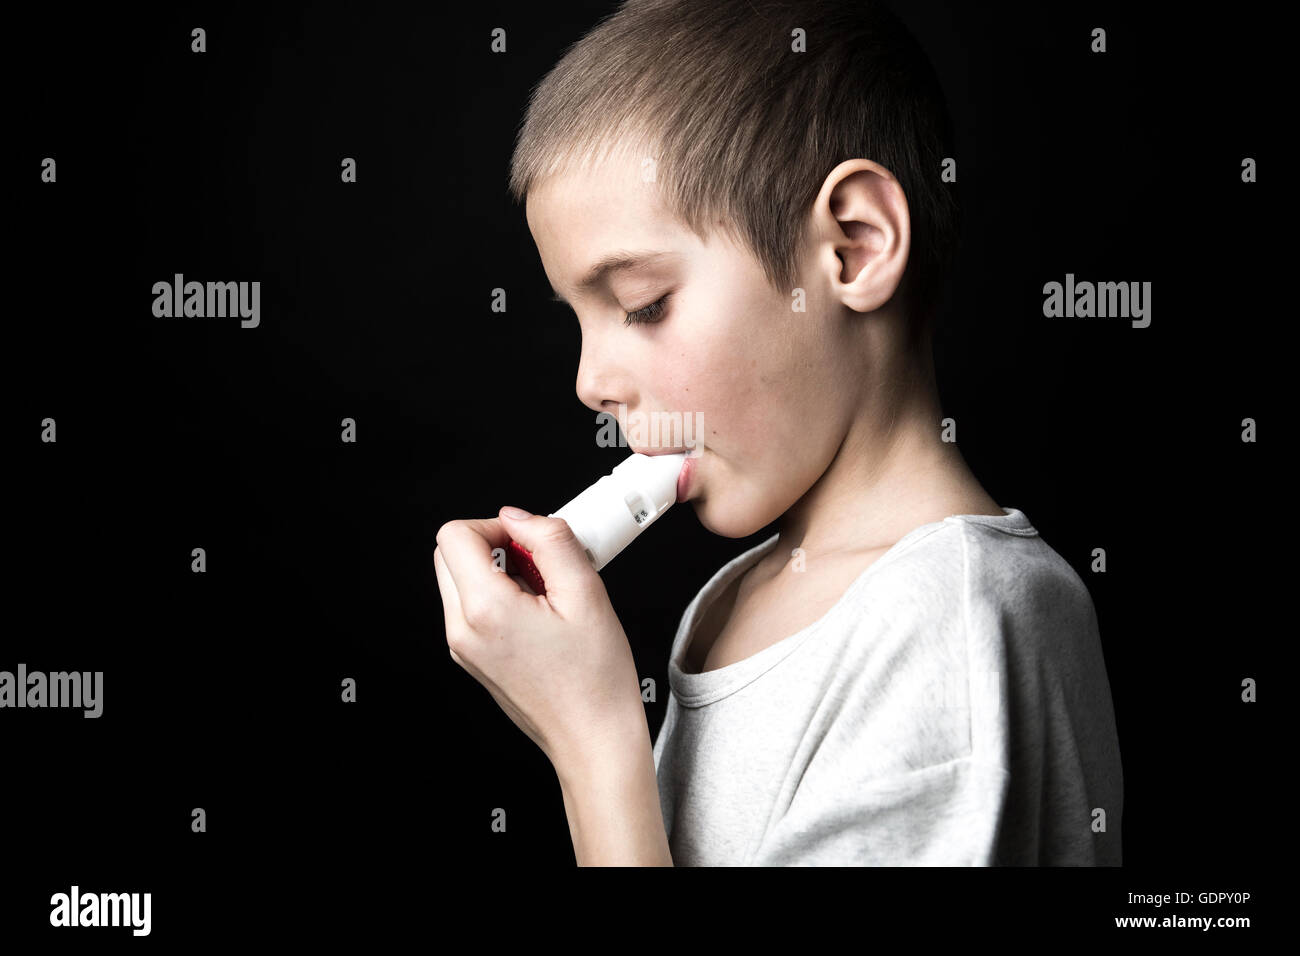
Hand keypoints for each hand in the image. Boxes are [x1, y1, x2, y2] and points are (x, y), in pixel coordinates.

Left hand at [433, 507, 645, 772]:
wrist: (593, 739)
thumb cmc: (595, 681)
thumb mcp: (586, 593)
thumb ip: (551, 540)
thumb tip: (521, 517)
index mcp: (485, 610)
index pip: (455, 534)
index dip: (496, 525)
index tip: (529, 540)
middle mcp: (463, 631)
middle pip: (449, 555)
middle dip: (493, 546)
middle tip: (538, 564)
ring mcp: (463, 649)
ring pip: (460, 581)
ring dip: (497, 572)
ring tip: (545, 594)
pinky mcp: (473, 660)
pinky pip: (471, 609)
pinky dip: (499, 598)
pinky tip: (540, 615)